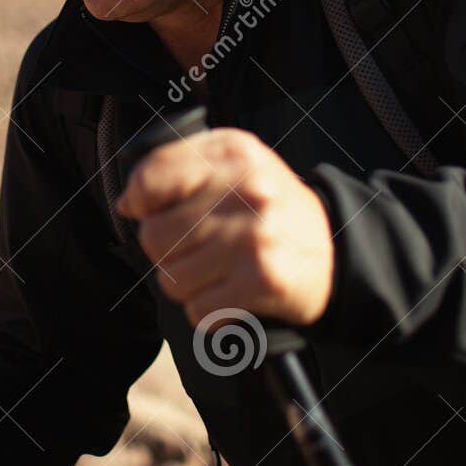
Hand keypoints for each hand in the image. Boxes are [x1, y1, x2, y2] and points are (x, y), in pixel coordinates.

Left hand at [116, 127, 333, 328]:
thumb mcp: (236, 164)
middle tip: (194, 248)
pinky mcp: (263, 281)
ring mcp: (254, 236)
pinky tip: (228, 294)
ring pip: (172, 279)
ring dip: (186, 284)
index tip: (147, 210)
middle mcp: (246, 190)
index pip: (152, 176)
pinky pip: (198, 310)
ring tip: (215, 271)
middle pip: (154, 236)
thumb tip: (127, 203)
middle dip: (165, 251)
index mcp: (233, 153)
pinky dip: (206, 311)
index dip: (139, 200)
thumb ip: (180, 169)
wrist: (338, 248)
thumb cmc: (272, 206)